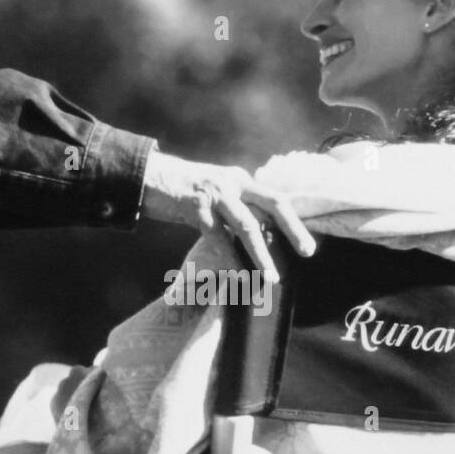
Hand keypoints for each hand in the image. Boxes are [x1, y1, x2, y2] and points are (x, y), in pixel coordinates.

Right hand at [140, 151, 315, 281]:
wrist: (146, 176)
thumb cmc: (180, 189)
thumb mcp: (213, 191)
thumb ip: (233, 206)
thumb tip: (255, 233)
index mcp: (240, 178)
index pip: (275, 197)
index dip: (294, 219)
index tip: (307, 241)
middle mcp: (233, 181)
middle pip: (273, 203)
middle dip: (293, 228)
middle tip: (308, 252)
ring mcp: (215, 193)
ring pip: (247, 225)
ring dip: (261, 254)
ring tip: (271, 278)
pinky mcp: (196, 206)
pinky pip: (218, 237)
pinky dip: (229, 259)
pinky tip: (238, 276)